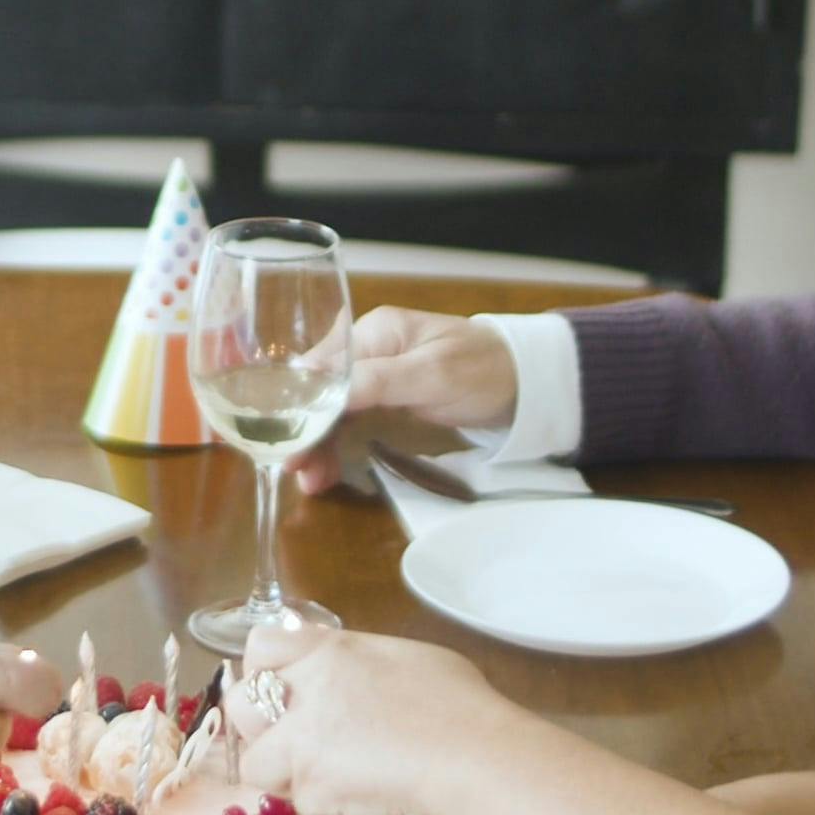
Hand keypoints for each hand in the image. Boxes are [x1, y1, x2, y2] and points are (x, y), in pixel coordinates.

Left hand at [230, 619, 544, 814]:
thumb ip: (355, 659)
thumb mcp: (407, 658)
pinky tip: (363, 798)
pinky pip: (302, 803)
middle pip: (240, 704)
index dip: (266, 671)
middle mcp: (305, 691)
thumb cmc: (461, 706)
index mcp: (330, 651)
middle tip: (297, 742)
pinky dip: (327, 807)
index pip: (260, 647)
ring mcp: (303, 743)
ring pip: (255, 764)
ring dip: (284, 774)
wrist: (476, 758)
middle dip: (260, 727)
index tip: (283, 690)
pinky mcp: (312, 790)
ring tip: (328, 777)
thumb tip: (339, 668)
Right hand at [287, 307, 520, 493]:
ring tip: (311, 481)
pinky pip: (350, 422)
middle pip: (320, 393)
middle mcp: (366, 351)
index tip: (289, 443)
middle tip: (298, 472)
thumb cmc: (483, 368)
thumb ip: (377, 380)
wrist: (526, 381)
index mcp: (372, 332)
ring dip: (318, 444)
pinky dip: (336, 445)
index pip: (320, 370)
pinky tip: (326, 470)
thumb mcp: (432, 374)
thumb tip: (321, 392)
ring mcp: (375, 376)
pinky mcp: (386, 400)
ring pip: (331, 411)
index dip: (299, 406)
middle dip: (306, 432)